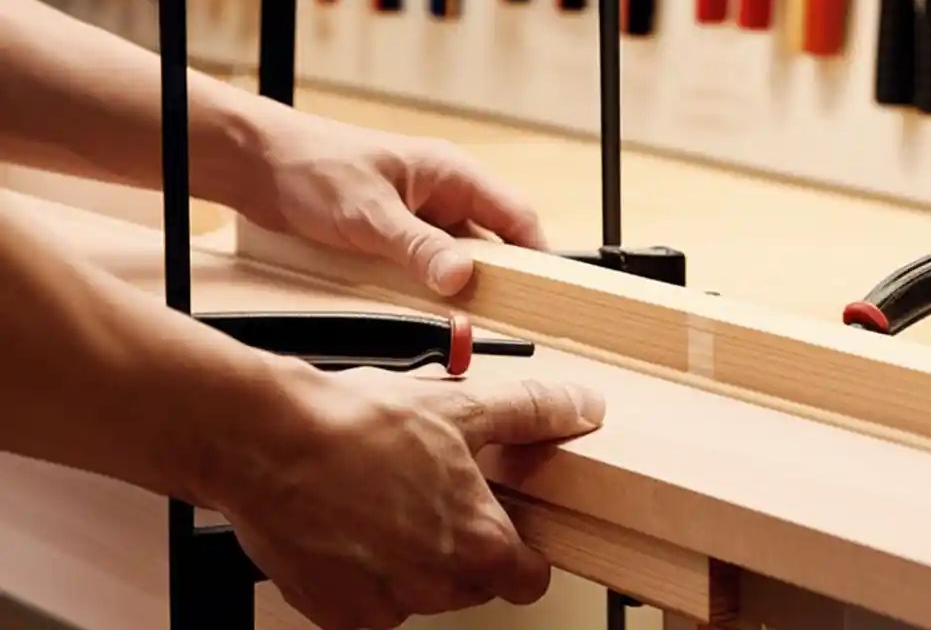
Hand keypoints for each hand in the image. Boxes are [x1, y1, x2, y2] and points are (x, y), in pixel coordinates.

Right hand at [213, 363, 603, 629]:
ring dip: (410, 557)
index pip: (529, 579)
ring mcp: (383, 606)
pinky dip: (362, 572)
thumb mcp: (460, 407)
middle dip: (460, 545)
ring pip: (419, 592)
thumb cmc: (356, 427)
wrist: (264, 441)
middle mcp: (435, 588)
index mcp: (478, 545)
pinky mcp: (334, 615)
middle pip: (473, 583)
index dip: (520, 548)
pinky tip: (348, 523)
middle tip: (429, 492)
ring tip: (382, 498)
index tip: (502, 521)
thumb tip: (580, 407)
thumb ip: (530, 414)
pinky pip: (367, 601)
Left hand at [245, 114, 547, 296]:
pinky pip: (424, 264)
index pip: (515, 215)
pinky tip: (417, 306)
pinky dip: (424, 286)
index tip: (544, 292)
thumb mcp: (370, 215)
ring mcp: (418, 214)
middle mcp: (441, 192)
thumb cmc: (313, 167)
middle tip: (497, 315)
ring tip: (457, 315)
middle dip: (494, 278)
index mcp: (451, 173)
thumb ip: (418, 248)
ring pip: (456, 257)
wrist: (256, 164)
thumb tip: (461, 278)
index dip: (536, 254)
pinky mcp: (393, 232)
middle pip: (490, 242)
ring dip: (453, 284)